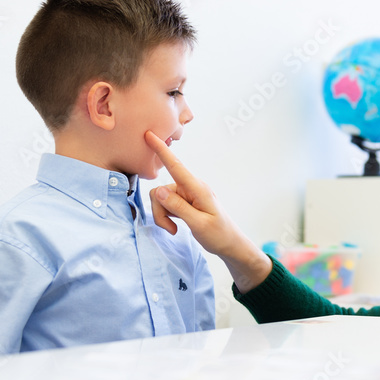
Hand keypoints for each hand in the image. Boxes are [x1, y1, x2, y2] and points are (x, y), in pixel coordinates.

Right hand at [145, 131, 270, 291]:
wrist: (230, 245)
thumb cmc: (219, 235)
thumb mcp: (198, 224)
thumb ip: (178, 207)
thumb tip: (158, 190)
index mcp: (198, 189)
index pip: (176, 166)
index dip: (161, 150)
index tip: (150, 134)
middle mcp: (191, 187)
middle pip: (162, 191)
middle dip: (160, 210)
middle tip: (170, 229)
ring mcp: (187, 194)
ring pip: (161, 199)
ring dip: (163, 216)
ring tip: (174, 229)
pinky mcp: (184, 202)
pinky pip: (166, 204)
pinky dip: (166, 217)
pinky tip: (175, 227)